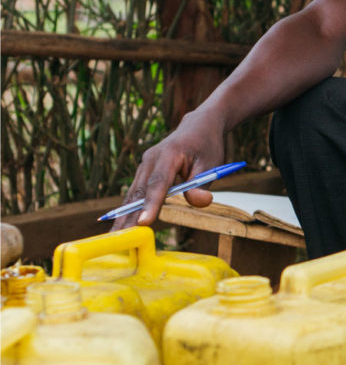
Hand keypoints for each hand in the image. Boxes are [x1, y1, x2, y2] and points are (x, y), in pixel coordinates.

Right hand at [111, 111, 224, 228]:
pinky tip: (120, 226)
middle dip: (129, 216)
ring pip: (133, 194)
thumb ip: (202, 184)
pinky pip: (135, 193)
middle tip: (120, 238)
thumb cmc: (206, 146)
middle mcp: (151, 158)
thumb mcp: (211, 164)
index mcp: (168, 154)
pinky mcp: (144, 171)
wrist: (198, 126)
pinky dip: (127, 209)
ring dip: (123, 216)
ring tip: (114, 238)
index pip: (158, 183)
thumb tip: (199, 202)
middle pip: (139, 191)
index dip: (151, 204)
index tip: (144, 222)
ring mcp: (145, 165)